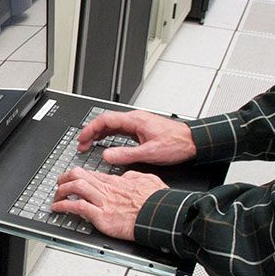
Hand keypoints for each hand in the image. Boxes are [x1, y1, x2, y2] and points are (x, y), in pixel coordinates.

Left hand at [50, 168, 165, 240]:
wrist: (161, 215)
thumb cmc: (157, 201)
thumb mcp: (148, 180)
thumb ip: (133, 177)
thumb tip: (126, 176)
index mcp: (116, 181)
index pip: (91, 173)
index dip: (77, 175)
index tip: (71, 178)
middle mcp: (107, 189)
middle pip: (79, 175)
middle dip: (64, 179)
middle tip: (59, 185)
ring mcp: (103, 202)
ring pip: (75, 187)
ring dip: (61, 192)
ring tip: (55, 198)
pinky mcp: (102, 216)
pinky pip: (78, 207)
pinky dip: (64, 207)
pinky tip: (57, 209)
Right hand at [76, 109, 197, 165]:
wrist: (193, 142)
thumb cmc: (177, 144)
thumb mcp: (149, 153)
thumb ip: (126, 155)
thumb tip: (107, 156)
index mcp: (135, 121)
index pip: (105, 120)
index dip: (90, 129)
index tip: (82, 139)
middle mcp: (135, 120)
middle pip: (106, 122)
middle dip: (91, 132)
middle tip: (82, 144)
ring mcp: (138, 124)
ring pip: (113, 126)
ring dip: (99, 134)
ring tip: (89, 145)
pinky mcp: (142, 130)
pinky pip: (120, 130)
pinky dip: (109, 136)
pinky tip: (106, 143)